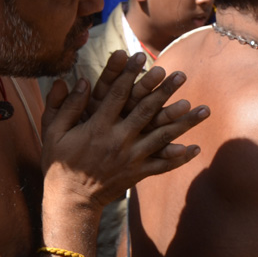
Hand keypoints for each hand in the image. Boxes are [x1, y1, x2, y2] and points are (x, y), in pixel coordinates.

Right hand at [41, 56, 208, 209]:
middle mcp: (118, 140)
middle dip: (165, 91)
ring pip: (162, 136)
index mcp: (97, 127)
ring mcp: (131, 158)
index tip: (140, 56)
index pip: (117, 94)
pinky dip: (179, 157)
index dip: (129, 73)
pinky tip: (195, 147)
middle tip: (181, 74)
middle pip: (146, 110)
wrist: (70, 200)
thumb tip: (79, 80)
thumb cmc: (58, 164)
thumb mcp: (54, 132)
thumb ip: (66, 106)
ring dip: (184, 122)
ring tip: (204, 109)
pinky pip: (163, 165)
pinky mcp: (138, 173)